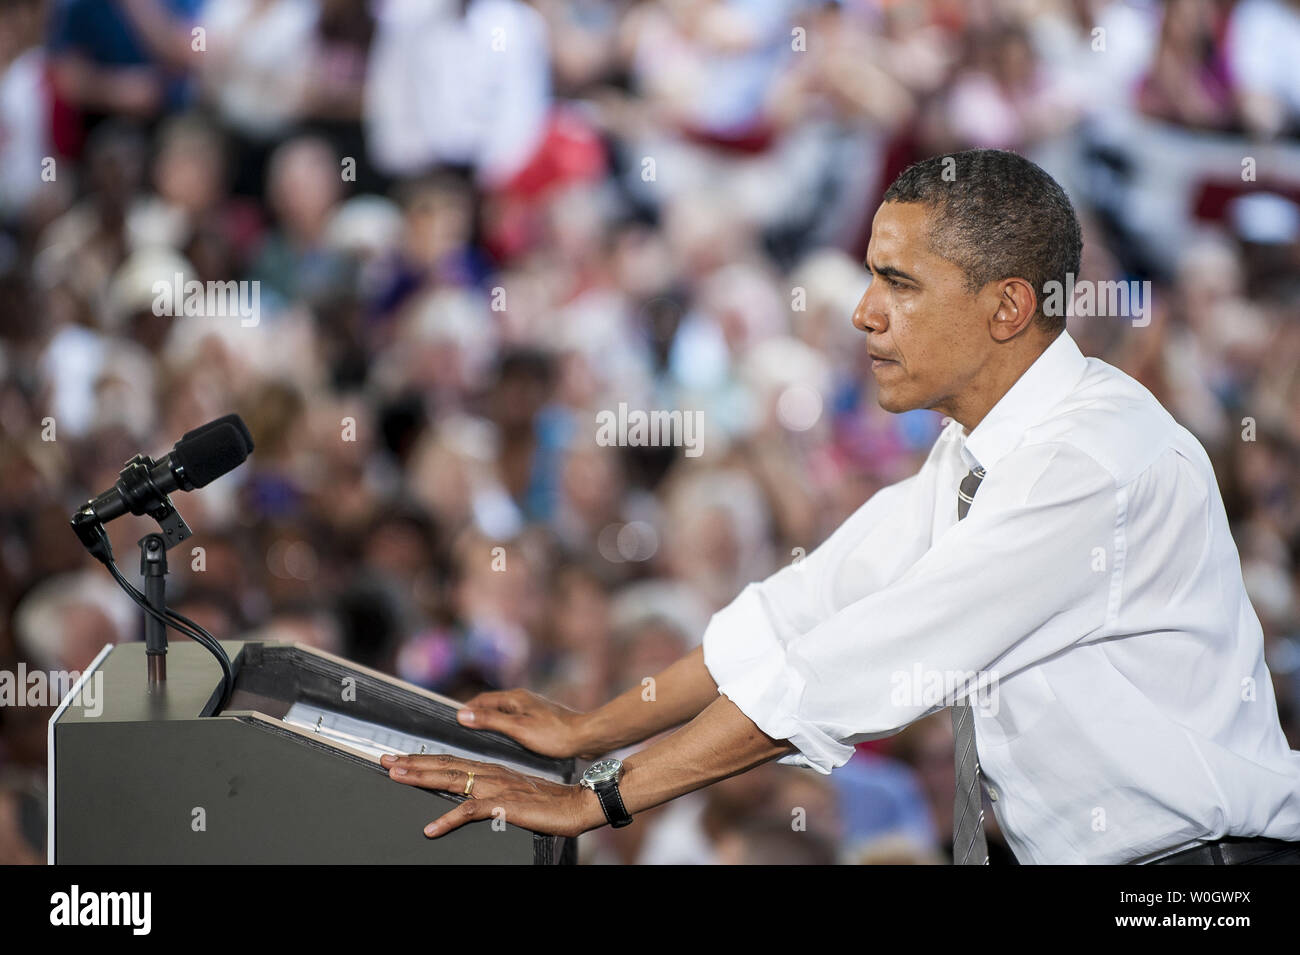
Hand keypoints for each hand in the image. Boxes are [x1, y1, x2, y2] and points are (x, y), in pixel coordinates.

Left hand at [379, 753, 602, 837]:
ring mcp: (497, 788)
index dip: (423, 760)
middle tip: (385, 760)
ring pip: (452, 780)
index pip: (450, 761)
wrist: (578, 805)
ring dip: (422, 778)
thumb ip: (491, 793)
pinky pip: (471, 812)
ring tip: (397, 777)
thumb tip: (469, 798)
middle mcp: (491, 774)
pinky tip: (431, 828)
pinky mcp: (505, 805)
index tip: (399, 758)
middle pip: (444, 765)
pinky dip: (449, 819)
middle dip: (412, 762)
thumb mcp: (514, 794)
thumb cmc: (550, 803)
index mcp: (492, 770)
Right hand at [455, 689, 594, 758]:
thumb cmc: (554, 734)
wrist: (586, 737)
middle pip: (493, 705)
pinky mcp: (541, 720)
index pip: (482, 699)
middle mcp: (523, 700)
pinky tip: (506, 741)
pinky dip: (505, 728)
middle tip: (463, 730)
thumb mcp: (517, 728)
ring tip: (480, 737)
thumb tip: (462, 714)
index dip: (467, 709)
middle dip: (478, 715)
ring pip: (505, 713)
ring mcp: (533, 709)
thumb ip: (489, 720)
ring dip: (492, 722)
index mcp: (516, 698)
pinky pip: (516, 721)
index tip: (454, 721)